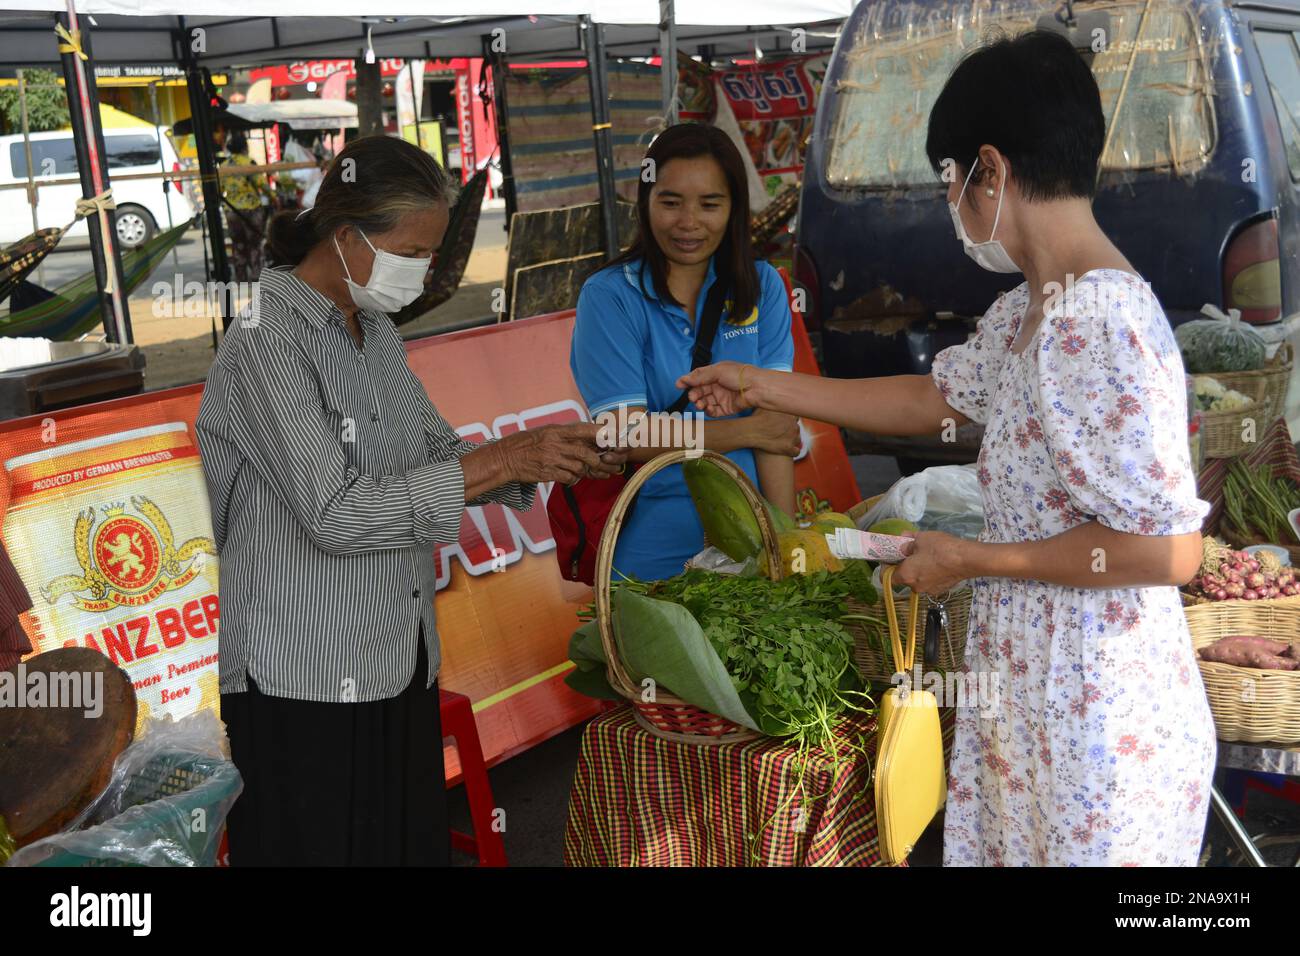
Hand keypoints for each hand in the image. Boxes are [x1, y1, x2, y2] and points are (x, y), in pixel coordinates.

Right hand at [499, 424, 626, 485]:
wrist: (504, 459)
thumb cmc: (524, 444)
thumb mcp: (544, 432)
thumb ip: (563, 434)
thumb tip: (586, 435)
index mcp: (555, 430)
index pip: (584, 430)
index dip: (601, 434)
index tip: (612, 438)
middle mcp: (555, 444)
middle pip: (586, 453)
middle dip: (599, 461)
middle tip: (606, 464)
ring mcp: (552, 459)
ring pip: (579, 467)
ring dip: (586, 471)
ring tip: (589, 472)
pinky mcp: (548, 473)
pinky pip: (569, 478)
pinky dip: (574, 479)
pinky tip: (572, 478)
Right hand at [677, 361, 758, 415]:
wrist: (755, 387)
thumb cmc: (739, 375)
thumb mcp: (717, 371)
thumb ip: (700, 376)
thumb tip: (684, 379)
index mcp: (715, 374)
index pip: (698, 377)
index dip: (688, 381)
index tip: (679, 385)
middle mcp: (718, 385)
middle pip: (700, 391)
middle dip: (694, 394)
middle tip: (693, 397)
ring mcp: (722, 397)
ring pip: (705, 402)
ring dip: (700, 403)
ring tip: (700, 404)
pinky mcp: (726, 408)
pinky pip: (714, 411)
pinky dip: (709, 411)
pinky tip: (708, 409)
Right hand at [746, 408, 799, 455]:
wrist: (751, 432)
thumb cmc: (756, 418)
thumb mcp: (765, 407)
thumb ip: (772, 404)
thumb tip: (771, 401)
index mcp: (790, 415)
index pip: (795, 417)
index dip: (788, 420)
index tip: (782, 423)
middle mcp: (794, 425)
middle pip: (796, 428)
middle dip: (790, 430)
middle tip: (781, 433)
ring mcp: (792, 437)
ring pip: (797, 440)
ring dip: (791, 441)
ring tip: (781, 442)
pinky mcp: (789, 448)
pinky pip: (796, 452)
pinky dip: (792, 452)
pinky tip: (786, 451)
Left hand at [892, 531, 969, 595]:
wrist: (967, 559)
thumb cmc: (940, 548)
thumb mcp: (920, 539)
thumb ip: (907, 542)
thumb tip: (902, 541)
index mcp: (906, 575)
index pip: (887, 577)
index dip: (887, 568)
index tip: (891, 558)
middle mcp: (915, 586)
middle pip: (904, 578)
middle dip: (906, 567)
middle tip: (912, 553)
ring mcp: (929, 590)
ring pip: (918, 580)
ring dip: (919, 570)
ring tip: (928, 557)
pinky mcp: (941, 590)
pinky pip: (930, 581)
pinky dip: (930, 574)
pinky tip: (938, 564)